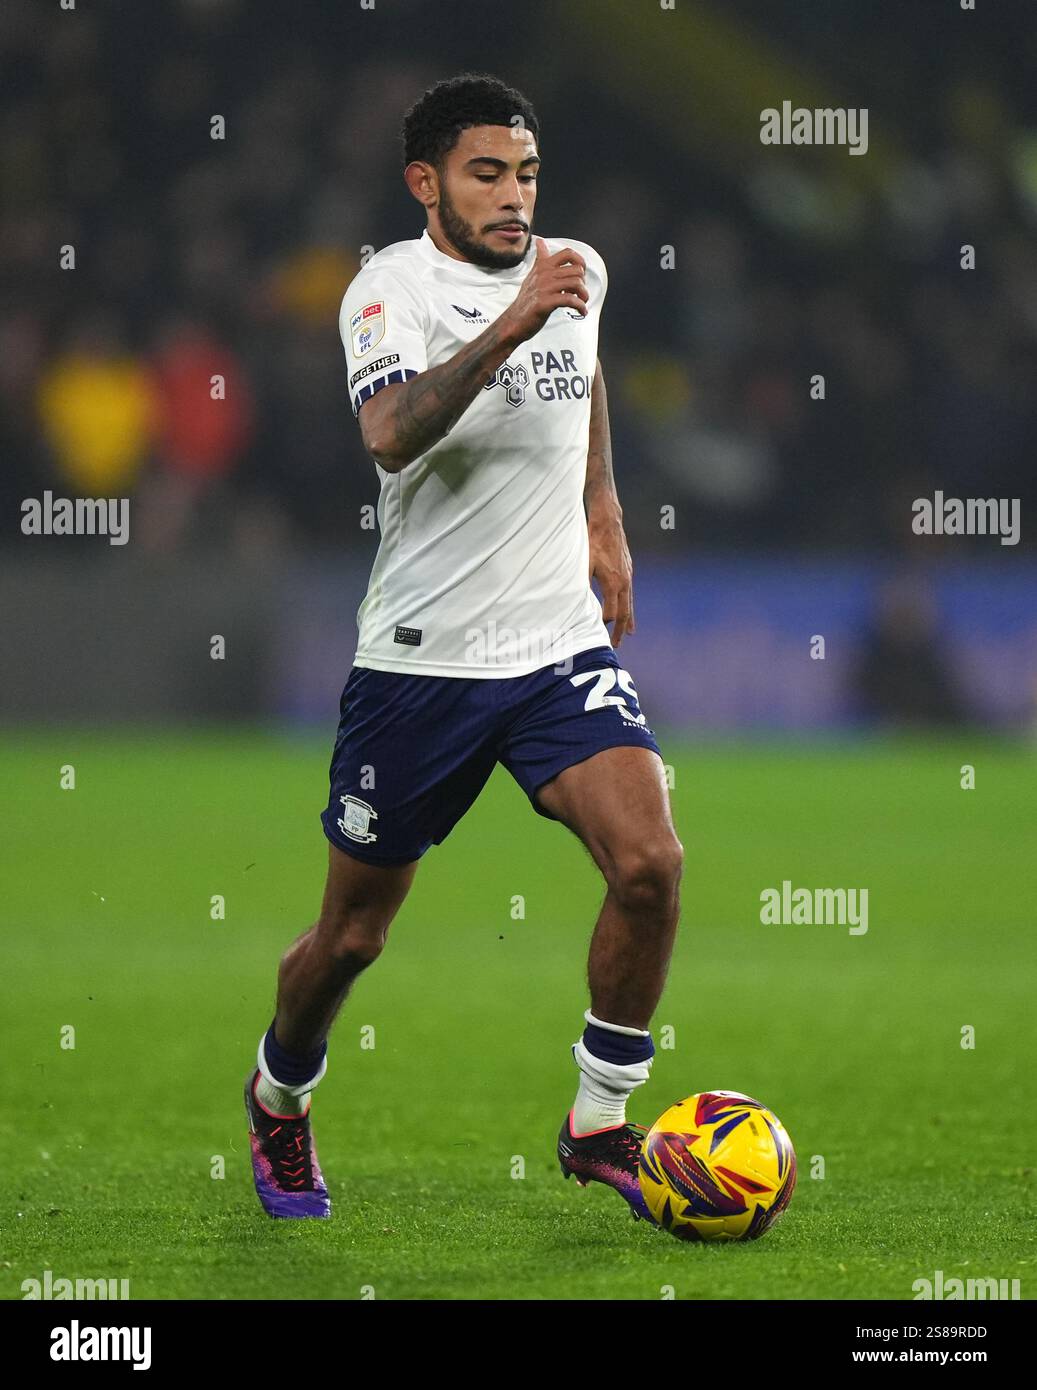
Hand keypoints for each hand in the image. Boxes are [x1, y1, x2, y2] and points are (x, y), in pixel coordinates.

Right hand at [500, 237, 587, 344]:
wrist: (514, 321)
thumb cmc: (526, 301)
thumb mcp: (532, 275)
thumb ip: (540, 260)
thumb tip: (540, 242)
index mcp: (543, 267)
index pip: (567, 253)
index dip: (580, 261)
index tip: (582, 273)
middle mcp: (544, 274)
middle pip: (576, 270)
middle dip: (584, 283)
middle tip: (581, 292)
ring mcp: (544, 288)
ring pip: (576, 283)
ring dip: (584, 295)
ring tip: (582, 302)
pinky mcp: (545, 303)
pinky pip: (570, 300)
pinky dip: (580, 306)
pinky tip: (581, 311)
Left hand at [588, 512, 634, 647]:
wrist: (609, 522)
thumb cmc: (593, 541)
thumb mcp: (583, 564)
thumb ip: (581, 585)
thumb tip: (573, 603)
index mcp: (613, 584)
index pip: (610, 613)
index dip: (602, 624)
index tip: (595, 632)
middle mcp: (624, 582)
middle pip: (624, 613)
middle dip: (619, 630)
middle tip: (616, 644)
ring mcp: (628, 576)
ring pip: (630, 603)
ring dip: (627, 619)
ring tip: (628, 632)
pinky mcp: (629, 569)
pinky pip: (629, 592)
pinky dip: (628, 603)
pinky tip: (626, 606)